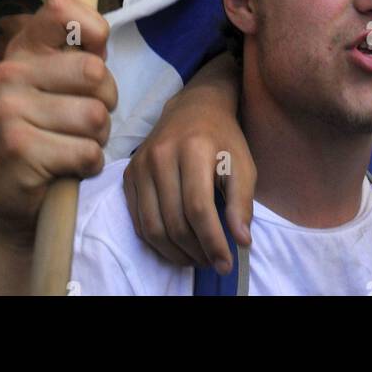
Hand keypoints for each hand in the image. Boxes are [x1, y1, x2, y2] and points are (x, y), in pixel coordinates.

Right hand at [0, 0, 117, 245]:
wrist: (6, 193)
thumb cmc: (44, 129)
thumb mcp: (54, 82)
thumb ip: (79, 54)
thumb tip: (100, 39)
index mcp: (22, 47)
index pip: (62, 8)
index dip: (94, 30)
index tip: (94, 55)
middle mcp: (10, 72)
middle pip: (94, 72)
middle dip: (107, 101)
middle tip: (86, 117)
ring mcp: (10, 110)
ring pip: (95, 116)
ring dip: (98, 137)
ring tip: (74, 142)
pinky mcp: (19, 149)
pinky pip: (86, 152)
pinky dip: (89, 164)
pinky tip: (68, 166)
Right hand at [123, 64, 254, 274]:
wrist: (194, 108)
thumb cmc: (222, 138)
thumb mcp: (242, 164)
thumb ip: (242, 202)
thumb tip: (241, 241)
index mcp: (193, 149)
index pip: (198, 209)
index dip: (212, 242)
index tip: (226, 264)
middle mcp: (161, 155)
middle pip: (174, 222)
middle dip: (196, 252)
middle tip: (212, 262)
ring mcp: (141, 165)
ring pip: (152, 227)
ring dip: (175, 253)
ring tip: (196, 258)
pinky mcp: (129, 174)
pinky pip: (138, 220)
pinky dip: (156, 242)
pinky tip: (176, 246)